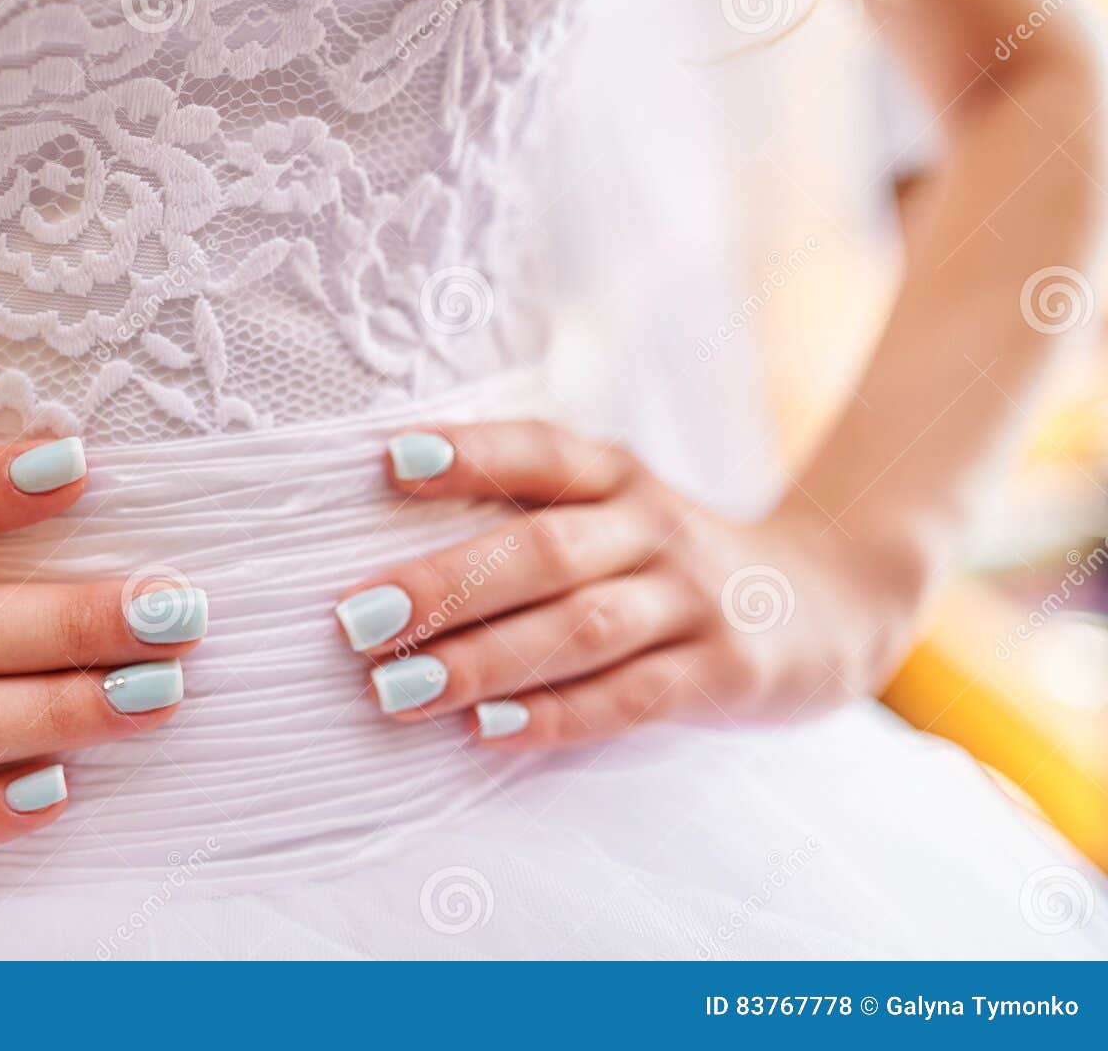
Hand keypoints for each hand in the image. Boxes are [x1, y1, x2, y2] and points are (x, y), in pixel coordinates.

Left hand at [333, 421, 927, 748]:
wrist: (830, 603)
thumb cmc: (673, 562)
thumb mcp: (619, 514)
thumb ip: (533, 515)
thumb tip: (395, 545)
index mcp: (620, 478)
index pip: (540, 453)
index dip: (468, 453)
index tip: (385, 461)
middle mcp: (656, 529)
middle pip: (544, 549)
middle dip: (445, 584)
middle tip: (356, 617)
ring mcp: (694, 600)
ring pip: (580, 627)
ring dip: (482, 659)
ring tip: (395, 687)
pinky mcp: (724, 671)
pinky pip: (632, 697)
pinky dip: (557, 715)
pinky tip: (487, 732)